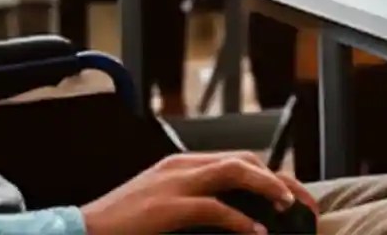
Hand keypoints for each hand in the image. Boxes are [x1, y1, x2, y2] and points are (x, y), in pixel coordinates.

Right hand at [81, 152, 318, 234]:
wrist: (82, 231)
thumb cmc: (122, 225)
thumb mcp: (163, 208)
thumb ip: (195, 205)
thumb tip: (235, 220)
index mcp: (182, 165)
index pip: (239, 159)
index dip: (272, 175)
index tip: (294, 198)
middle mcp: (182, 166)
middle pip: (244, 160)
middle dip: (280, 179)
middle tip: (305, 205)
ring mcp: (174, 183)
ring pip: (234, 171)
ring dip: (268, 187)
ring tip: (289, 206)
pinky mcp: (167, 207)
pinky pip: (215, 207)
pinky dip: (242, 221)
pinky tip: (258, 233)